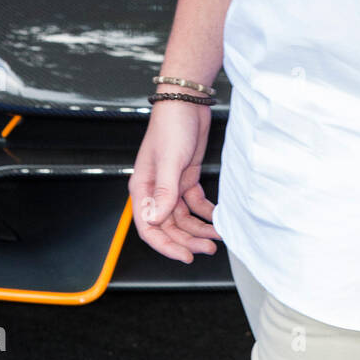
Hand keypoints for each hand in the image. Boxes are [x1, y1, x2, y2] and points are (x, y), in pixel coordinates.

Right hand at [128, 99, 222, 262]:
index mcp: (142, 189)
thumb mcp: (169, 161)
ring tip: (216, 237)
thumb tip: (155, 220)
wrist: (187, 103)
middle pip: (169, 227)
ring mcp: (172, 185)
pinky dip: (206, 213)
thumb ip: (163, 192)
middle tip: (208, 249)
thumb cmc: (171, 126)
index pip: (149, 227)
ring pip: (184, 218)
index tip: (185, 257)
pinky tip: (216, 218)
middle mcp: (155, 191)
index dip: (166, 246)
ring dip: (199, 229)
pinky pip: (195, 204)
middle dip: (187, 240)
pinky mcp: (187, 178)